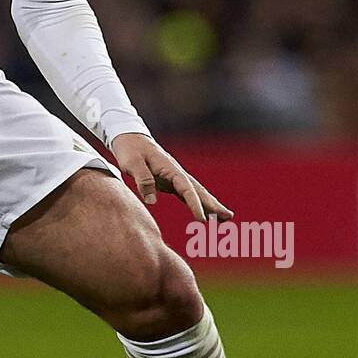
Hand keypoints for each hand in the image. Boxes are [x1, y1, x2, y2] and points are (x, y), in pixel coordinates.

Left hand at [111, 132, 232, 221]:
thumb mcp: (132, 163)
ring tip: (225, 219)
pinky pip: (187, 194)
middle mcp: (176, 172)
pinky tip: (205, 213)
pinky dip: (197, 203)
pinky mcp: (170, 181)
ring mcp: (175, 177)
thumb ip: (143, 180)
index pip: (186, 189)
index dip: (195, 204)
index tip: (203, 219)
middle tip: (229, 218)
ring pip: (196, 193)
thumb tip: (152, 202)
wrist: (129, 137)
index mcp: (169, 168)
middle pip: (198, 191)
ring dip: (210, 205)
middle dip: (214, 205)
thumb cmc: (129, 149)